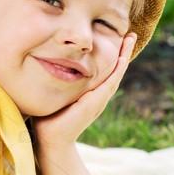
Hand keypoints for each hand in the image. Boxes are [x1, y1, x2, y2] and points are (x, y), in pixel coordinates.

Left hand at [32, 32, 136, 147]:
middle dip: (122, 51)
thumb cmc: (47, 119)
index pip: (103, 70)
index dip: (110, 55)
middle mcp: (97, 95)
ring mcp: (99, 99)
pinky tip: (122, 57)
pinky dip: (118, 69)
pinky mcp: (95, 102)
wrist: (50, 140)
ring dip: (124, 55)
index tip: (115, 39)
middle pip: (114, 69)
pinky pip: (110, 82)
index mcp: (89, 93)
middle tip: (130, 34)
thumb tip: (43, 66)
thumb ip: (55, 84)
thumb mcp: (54, 95)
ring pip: (116, 73)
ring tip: (130, 39)